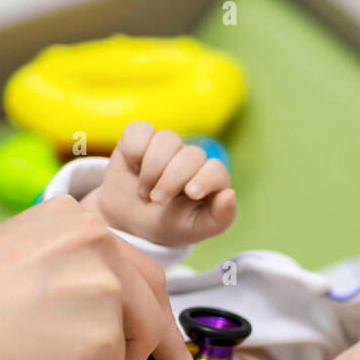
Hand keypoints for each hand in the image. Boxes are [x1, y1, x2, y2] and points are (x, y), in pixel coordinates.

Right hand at [0, 194, 193, 359]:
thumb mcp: (13, 262)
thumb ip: (62, 275)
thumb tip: (103, 314)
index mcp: (71, 220)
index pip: (132, 265)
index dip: (151, 304)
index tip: (165, 331)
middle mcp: (97, 244)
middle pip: (151, 302)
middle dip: (162, 342)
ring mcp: (106, 289)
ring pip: (125, 353)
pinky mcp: (106, 339)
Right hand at [86, 121, 236, 246]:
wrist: (129, 223)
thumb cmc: (167, 225)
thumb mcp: (195, 229)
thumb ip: (220, 218)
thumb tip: (230, 194)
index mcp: (211, 180)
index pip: (217, 170)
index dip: (205, 179)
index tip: (190, 193)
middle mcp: (192, 159)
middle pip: (191, 156)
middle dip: (172, 179)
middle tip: (157, 200)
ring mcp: (168, 145)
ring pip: (167, 140)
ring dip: (152, 169)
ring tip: (145, 191)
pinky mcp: (142, 136)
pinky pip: (141, 131)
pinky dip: (134, 150)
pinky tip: (134, 168)